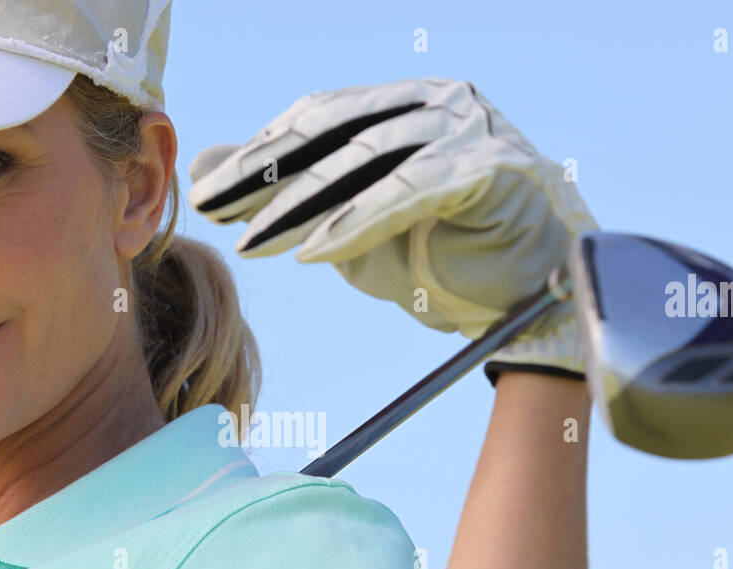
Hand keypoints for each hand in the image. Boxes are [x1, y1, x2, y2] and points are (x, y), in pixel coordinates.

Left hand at [186, 77, 598, 379]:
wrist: (525, 302)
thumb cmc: (441, 258)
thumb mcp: (345, 226)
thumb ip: (283, 192)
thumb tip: (206, 164)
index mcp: (406, 103)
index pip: (320, 117)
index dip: (261, 154)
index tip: (209, 194)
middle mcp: (438, 102)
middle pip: (332, 131)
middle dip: (264, 173)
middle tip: (210, 207)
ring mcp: (467, 127)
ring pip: (363, 160)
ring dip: (298, 205)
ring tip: (250, 241)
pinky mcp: (487, 166)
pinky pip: (405, 192)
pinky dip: (354, 223)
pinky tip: (309, 252)